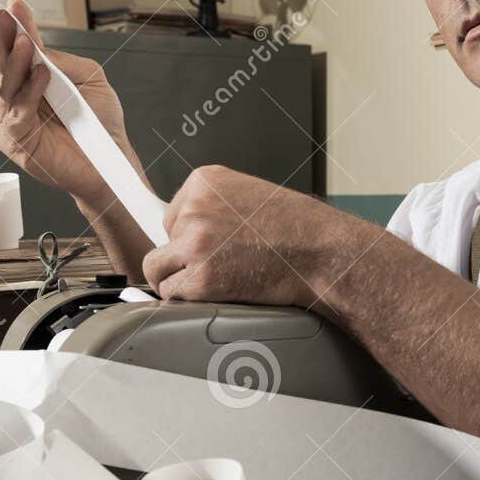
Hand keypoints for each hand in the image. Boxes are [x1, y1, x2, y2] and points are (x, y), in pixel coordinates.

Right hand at [0, 0, 129, 207]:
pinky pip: (18, 113)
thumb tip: (41, 48)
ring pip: (8, 87)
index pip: (21, 52)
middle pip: (6, 66)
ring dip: (17, 63)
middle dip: (5, 40)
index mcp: (35, 82)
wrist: (111, 161)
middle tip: (5, 18)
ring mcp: (13, 120)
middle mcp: (19, 99)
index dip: (16, 29)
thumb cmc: (101, 125)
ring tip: (26, 42)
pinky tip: (42, 75)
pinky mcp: (15, 141)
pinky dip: (30, 93)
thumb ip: (65, 63)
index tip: (12, 7)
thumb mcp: (90, 81)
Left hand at [142, 166, 358, 306]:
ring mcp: (195, 243)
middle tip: (221, 262)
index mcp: (205, 181)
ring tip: (214, 279)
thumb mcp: (249, 194)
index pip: (173, 212)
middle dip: (186, 254)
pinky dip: (188, 298)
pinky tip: (214, 292)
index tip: (211, 244)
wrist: (321, 252)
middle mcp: (195, 208)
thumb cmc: (298, 227)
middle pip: (165, 239)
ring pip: (158, 267)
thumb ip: (214, 204)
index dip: (190, 233)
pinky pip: (171, 293)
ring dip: (179, 277)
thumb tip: (186, 227)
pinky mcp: (201, 278)